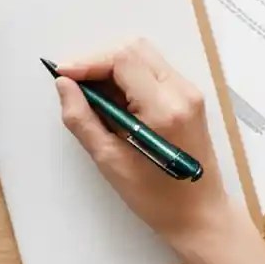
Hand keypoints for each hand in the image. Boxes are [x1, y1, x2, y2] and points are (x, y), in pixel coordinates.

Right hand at [53, 39, 233, 246]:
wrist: (200, 214)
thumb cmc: (157, 198)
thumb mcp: (110, 161)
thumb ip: (82, 118)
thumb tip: (64, 85)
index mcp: (164, 109)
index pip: (122, 60)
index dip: (88, 62)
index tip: (63, 74)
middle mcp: (182, 93)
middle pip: (134, 49)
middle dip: (99, 61)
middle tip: (75, 84)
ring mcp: (189, 93)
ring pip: (143, 55)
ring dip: (113, 67)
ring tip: (93, 95)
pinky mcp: (189, 97)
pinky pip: (153, 69)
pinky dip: (128, 76)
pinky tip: (115, 100)